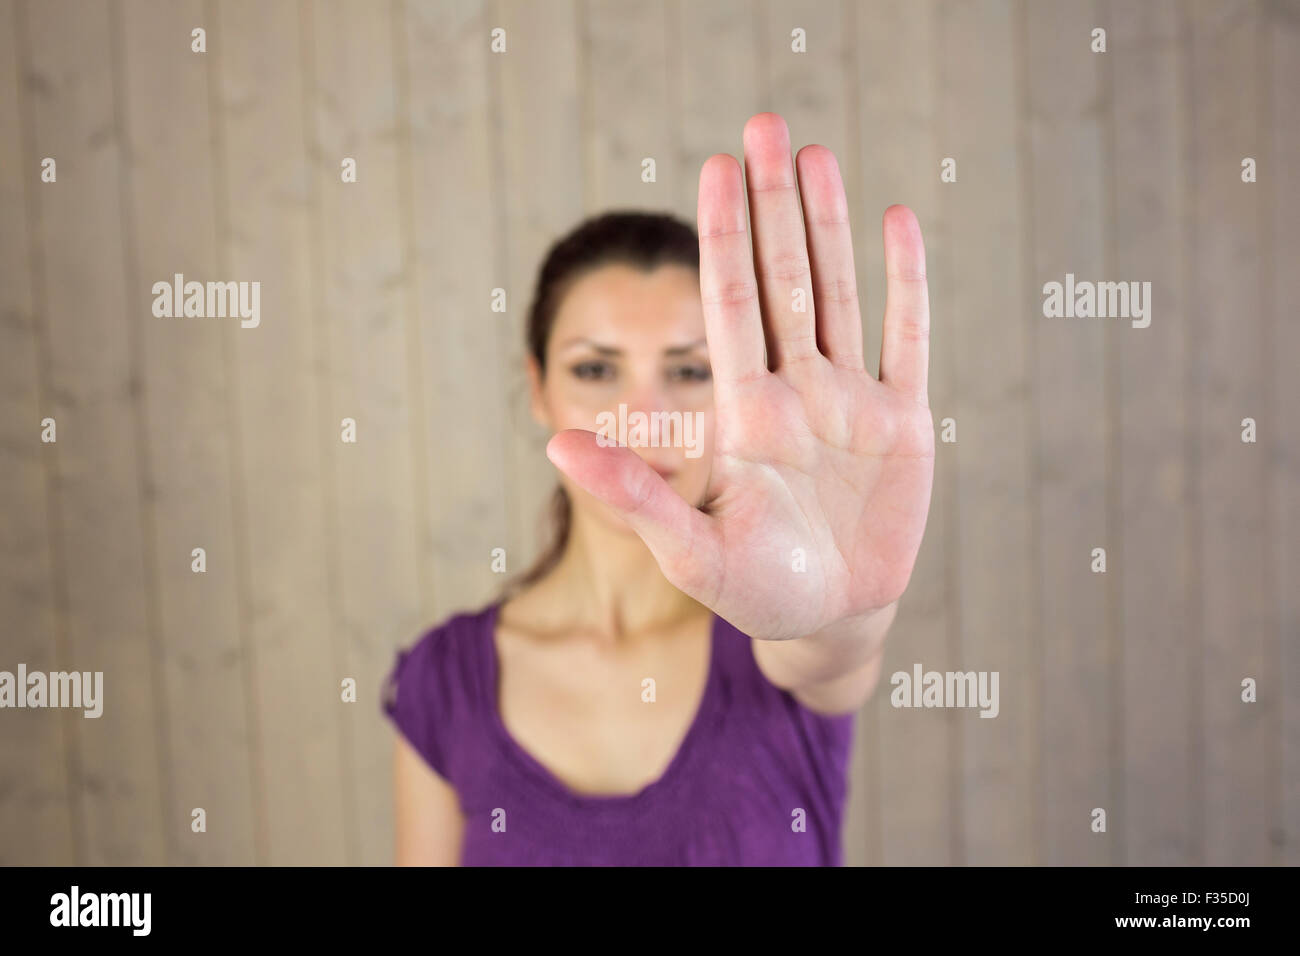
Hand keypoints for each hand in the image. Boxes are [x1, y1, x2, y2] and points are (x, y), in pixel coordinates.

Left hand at [546, 112, 933, 641]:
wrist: (829, 619)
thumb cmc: (754, 592)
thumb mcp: (690, 551)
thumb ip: (633, 493)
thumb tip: (554, 442)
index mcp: (743, 414)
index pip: (731, 303)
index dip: (724, 236)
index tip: (714, 167)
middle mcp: (795, 391)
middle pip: (784, 279)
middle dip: (772, 205)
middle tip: (765, 124)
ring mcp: (850, 401)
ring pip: (839, 292)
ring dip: (828, 223)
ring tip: (816, 154)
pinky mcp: (904, 422)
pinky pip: (908, 338)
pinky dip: (906, 283)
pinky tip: (896, 220)